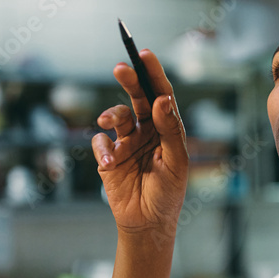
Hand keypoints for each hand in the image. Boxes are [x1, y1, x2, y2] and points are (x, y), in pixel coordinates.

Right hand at [91, 51, 188, 235]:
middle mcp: (147, 130)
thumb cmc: (168, 193)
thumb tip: (163, 101)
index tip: (145, 54)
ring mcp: (127, 142)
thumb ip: (171, 130)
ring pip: (116, 116)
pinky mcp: (109, 157)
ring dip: (111, 114)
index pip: (161, 95)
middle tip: (121, 67)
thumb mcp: (177, 162)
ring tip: (107, 121)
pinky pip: (101, 142)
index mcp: (166, 128)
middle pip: (138, 97)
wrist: (147, 223)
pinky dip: (102, 148)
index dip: (154, 73)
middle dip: (129, 79)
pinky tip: (109, 161)